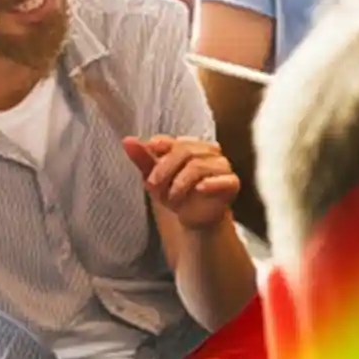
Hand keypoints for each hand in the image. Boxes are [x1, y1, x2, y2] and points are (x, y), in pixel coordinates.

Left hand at [124, 135, 239, 229]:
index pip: (174, 142)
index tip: (150, 164)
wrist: (194, 218)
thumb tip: (127, 140)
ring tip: (172, 200)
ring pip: (198, 166)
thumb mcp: (155, 177)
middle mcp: (209, 150)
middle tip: (153, 188)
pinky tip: (199, 190)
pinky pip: (224, 179)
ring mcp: (222, 166)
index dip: (161, 150)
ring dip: (179, 185)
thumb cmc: (176, 193)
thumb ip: (143, 158)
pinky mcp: (232, 183)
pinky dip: (210, 184)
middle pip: (184, 151)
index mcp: (191, 144)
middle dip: (164, 171)